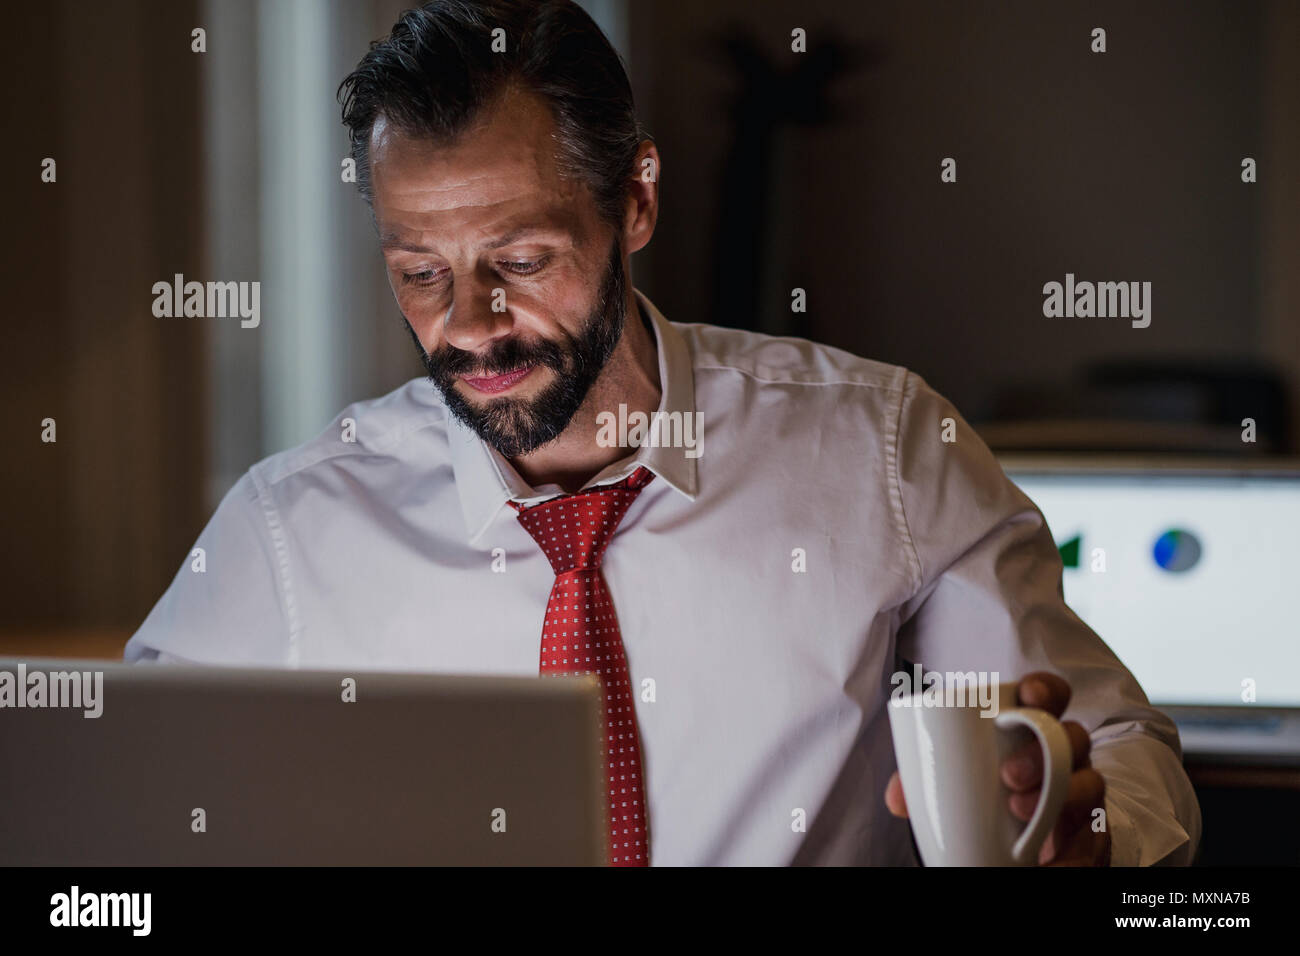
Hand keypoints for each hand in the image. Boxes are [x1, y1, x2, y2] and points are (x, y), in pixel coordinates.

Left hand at [884, 671, 1110, 865]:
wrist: (1008, 852)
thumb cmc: (981, 799)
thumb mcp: (949, 783)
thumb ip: (924, 780)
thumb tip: (896, 799)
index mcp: (1029, 730)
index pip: (1050, 696)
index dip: (1046, 689)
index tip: (1028, 696)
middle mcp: (1064, 756)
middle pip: (1072, 738)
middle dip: (1043, 753)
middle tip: (1007, 775)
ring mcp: (1080, 794)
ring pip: (1089, 782)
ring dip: (1059, 797)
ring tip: (1019, 810)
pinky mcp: (1091, 835)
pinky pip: (1096, 836)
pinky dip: (1075, 847)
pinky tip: (1051, 855)